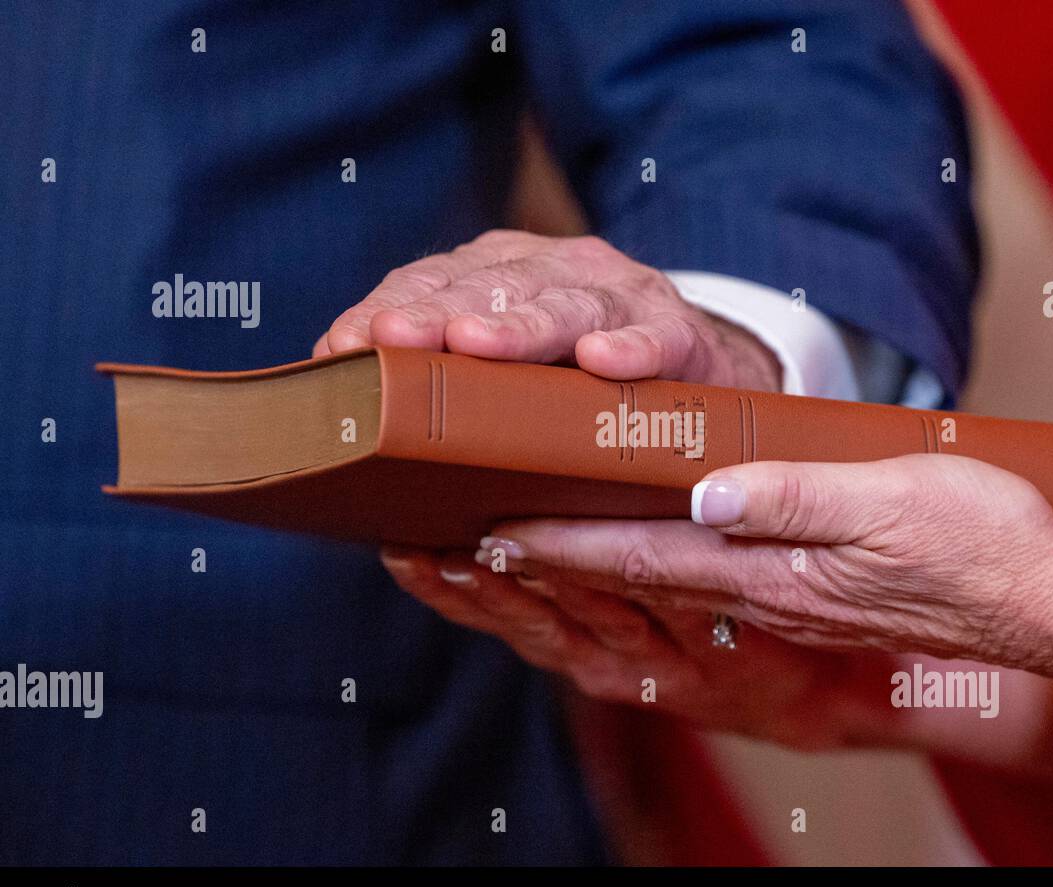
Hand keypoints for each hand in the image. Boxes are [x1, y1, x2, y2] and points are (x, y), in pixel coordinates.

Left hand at [314, 229, 780, 390]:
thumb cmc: (580, 383)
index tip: (340, 347)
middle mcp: (554, 271)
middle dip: (434, 313)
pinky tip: (602, 362)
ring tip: (473, 344)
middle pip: (487, 288)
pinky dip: (630, 348)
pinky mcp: (677, 330)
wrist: (696, 373)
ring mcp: (618, 296)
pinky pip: (655, 338)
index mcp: (498, 276)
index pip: (429, 285)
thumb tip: (353, 434)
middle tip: (391, 338)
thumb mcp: (507, 374)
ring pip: (564, 305)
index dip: (384, 312)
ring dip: (518, 325)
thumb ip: (442, 387)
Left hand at [475, 454, 1052, 676]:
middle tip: (454, 551)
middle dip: (537, 570)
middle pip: (625, 585)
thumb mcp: (894, 500)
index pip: (640, 555)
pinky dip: (627, 589)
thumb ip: (795, 497)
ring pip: (648, 596)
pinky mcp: (798, 604)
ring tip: (496, 563)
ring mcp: (776, 608)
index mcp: (771, 568)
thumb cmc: (981, 544)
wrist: (1044, 603)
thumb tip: (705, 490)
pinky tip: (604, 580)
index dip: (559, 543)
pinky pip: (689, 602)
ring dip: (566, 583)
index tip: (486, 530)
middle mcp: (759, 598)